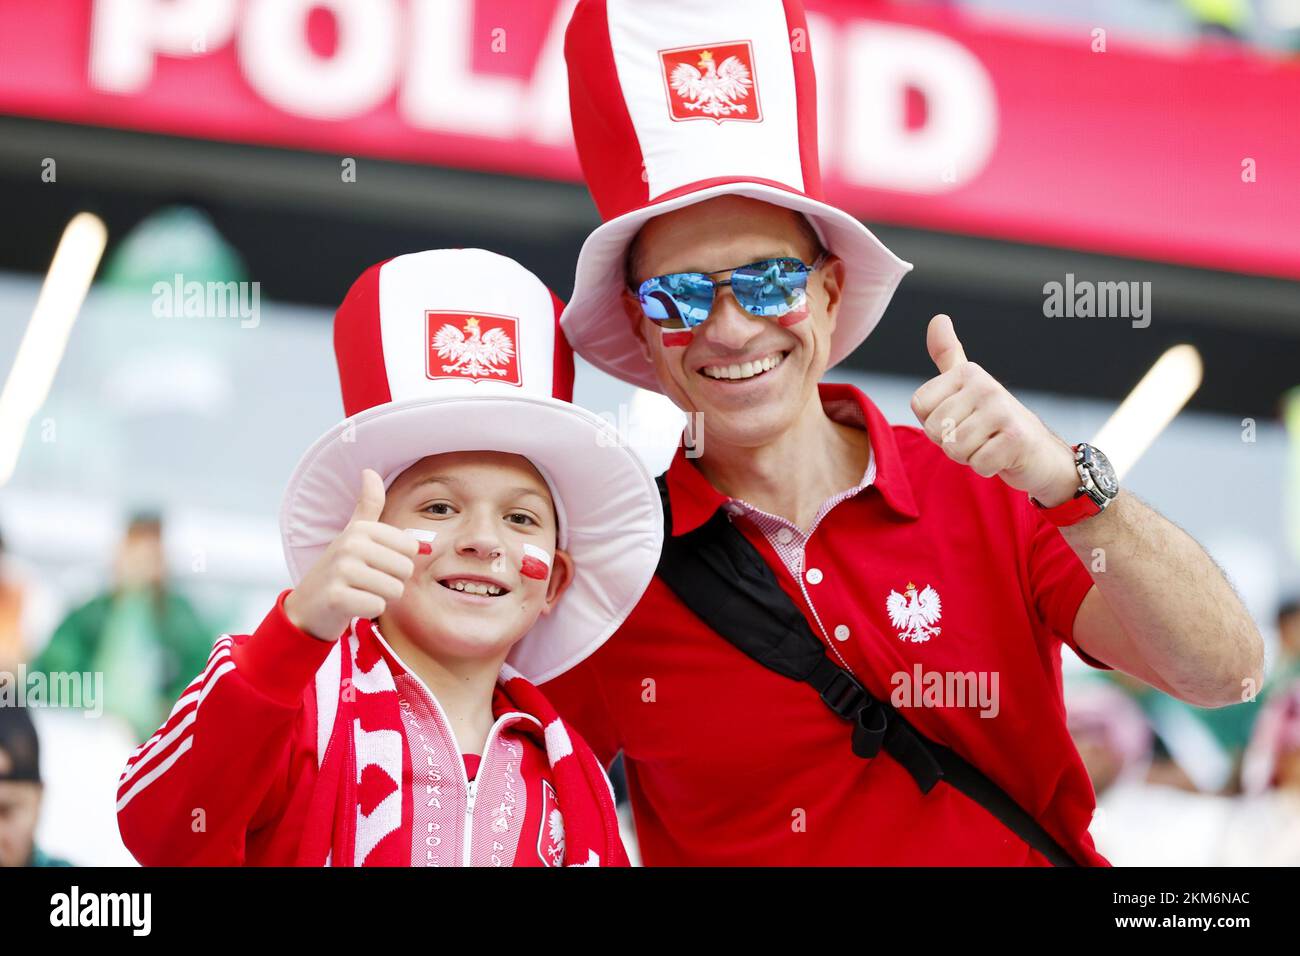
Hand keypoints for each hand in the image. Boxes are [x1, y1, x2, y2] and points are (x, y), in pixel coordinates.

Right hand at [283, 469, 418, 640]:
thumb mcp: (353, 534)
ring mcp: (341, 570)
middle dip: (391, 582)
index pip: (410, 548)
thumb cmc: (339, 570)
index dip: (398, 562)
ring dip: (380, 597)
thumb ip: (368, 505)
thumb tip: (370, 471)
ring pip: (394, 590)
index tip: (375, 564)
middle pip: (405, 570)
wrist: (307, 607)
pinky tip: (351, 605)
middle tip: (366, 582)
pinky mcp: (337, 597)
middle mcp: (350, 544)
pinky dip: (368, 611)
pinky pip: (377, 607)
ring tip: (359, 592)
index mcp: (360, 529)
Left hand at [910, 314, 1077, 506]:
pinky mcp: (1016, 438)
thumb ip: (948, 355)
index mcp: (966, 372)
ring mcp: (1002, 410)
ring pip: (954, 448)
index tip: (959, 418)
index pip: (919, 405)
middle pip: (935, 429)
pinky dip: (986, 467)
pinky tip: (1001, 456)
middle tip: (976, 436)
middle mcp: (985, 385)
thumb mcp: (966, 386)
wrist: (1039, 453)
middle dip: (950, 442)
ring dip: (968, 456)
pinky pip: (977, 463)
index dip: (933, 422)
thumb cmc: (993, 421)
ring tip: (988, 444)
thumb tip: (938, 318)